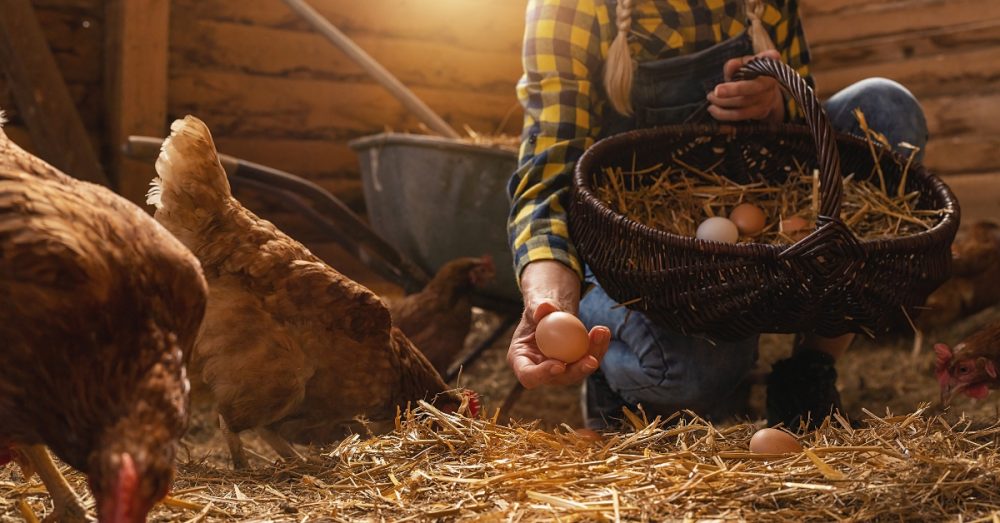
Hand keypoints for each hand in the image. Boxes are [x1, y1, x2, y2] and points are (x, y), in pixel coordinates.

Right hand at [507, 260, 611, 388]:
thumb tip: (544, 308)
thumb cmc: (537, 309)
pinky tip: (603, 331)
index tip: (560, 365)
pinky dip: (598, 346)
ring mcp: (559, 370)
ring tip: (601, 331)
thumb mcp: (534, 305)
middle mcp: (541, 370)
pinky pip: (588, 358)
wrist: (550, 312)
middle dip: (577, 370)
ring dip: (594, 354)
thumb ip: (537, 307)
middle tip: (591, 359)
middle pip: (559, 378)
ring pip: (579, 370)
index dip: (543, 374)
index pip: (529, 376)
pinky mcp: (575, 364)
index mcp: (521, 360)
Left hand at [707, 49, 784, 123]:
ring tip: (710, 97)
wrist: (765, 95)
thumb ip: (736, 65)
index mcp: (767, 68)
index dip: (770, 57)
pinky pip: (739, 115)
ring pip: (742, 104)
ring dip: (722, 102)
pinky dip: (723, 114)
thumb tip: (732, 65)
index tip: (774, 55)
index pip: (768, 61)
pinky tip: (712, 109)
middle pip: (751, 88)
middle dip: (732, 90)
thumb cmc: (751, 76)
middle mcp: (770, 84)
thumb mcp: (744, 66)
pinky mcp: (760, 113)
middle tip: (715, 90)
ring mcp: (766, 100)